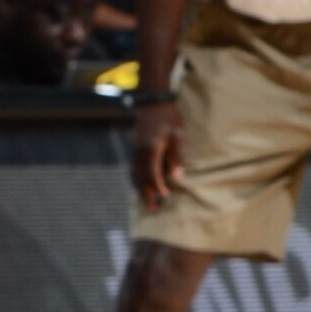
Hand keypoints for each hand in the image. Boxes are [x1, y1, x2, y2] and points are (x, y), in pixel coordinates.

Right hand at [131, 92, 184, 207]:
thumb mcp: (177, 135)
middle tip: (153, 211)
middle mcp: (140, 153)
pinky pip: (133, 169)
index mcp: (151, 149)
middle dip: (146, 195)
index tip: (166, 197)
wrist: (152, 101)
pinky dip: (137, 181)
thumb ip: (176, 157)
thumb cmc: (168, 117)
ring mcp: (135, 151)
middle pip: (140, 179)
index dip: (159, 188)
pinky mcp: (134, 148)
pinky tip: (142, 186)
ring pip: (135, 176)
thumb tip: (177, 178)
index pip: (153, 175)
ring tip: (147, 203)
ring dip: (140, 190)